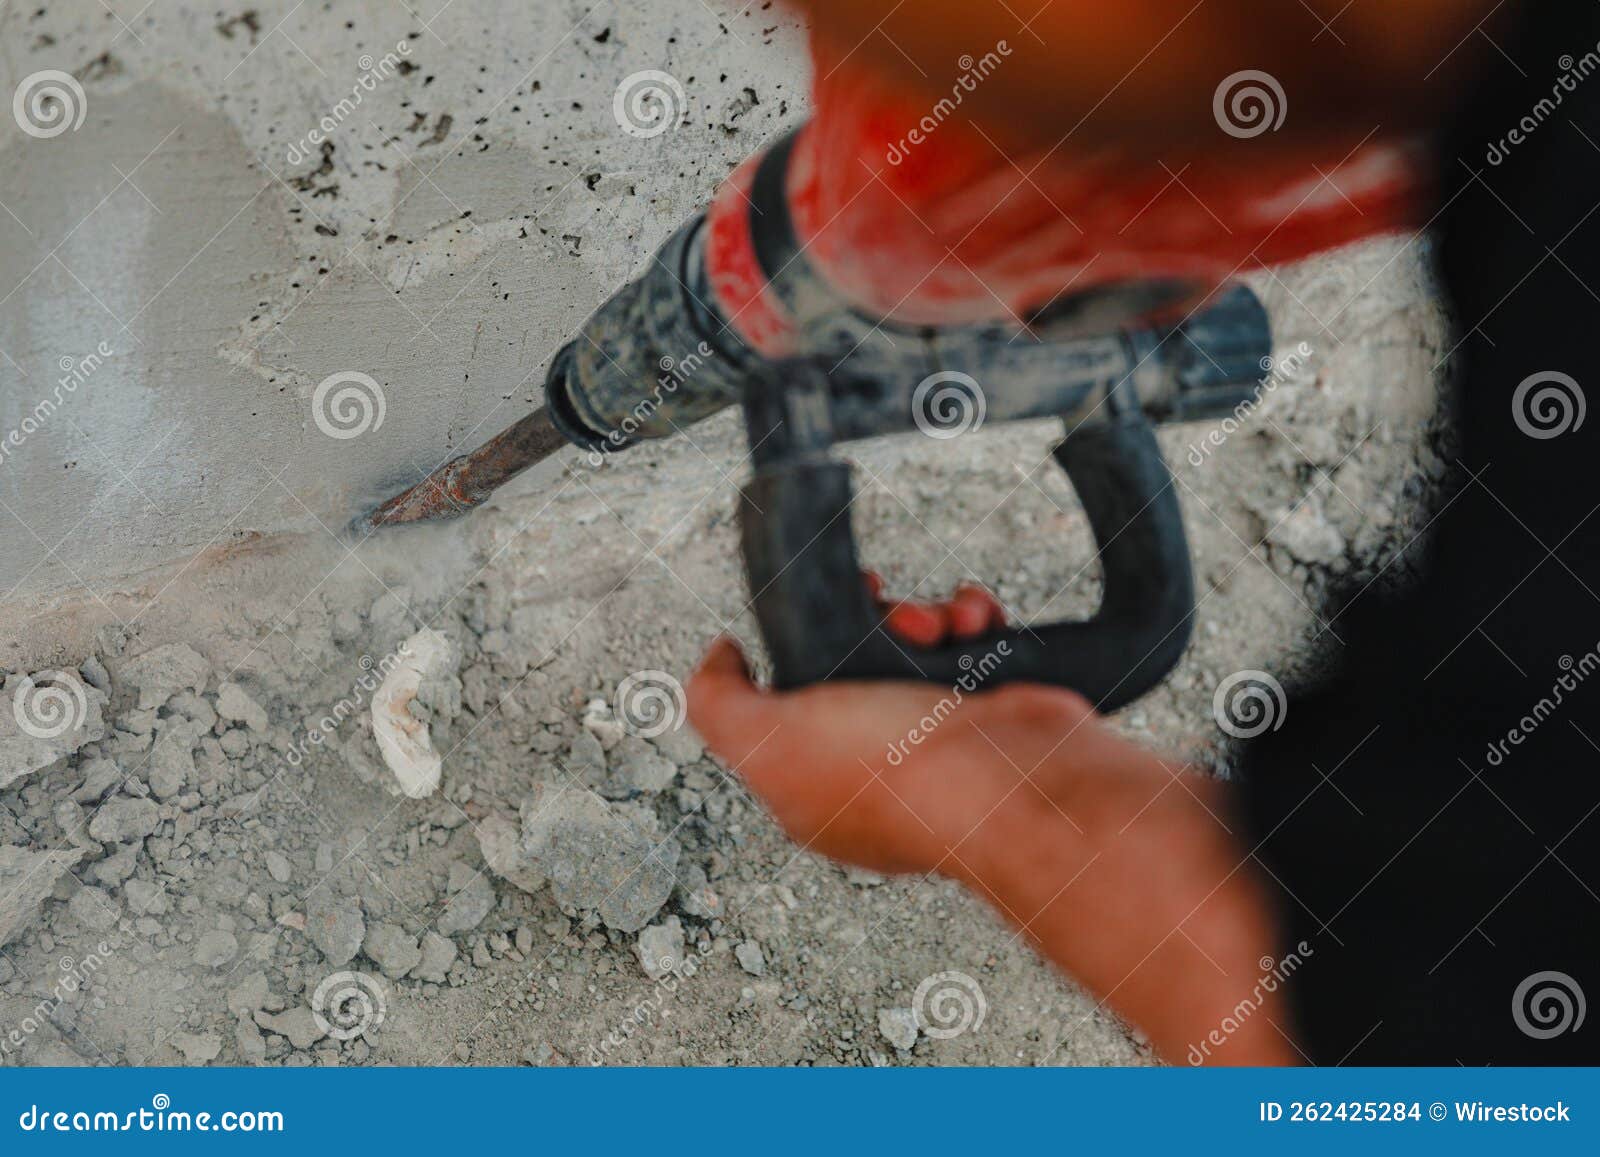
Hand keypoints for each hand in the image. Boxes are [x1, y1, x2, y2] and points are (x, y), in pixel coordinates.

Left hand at [687, 575, 1296, 1064]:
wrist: (1014, 780)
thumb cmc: (896, 772)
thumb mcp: (766, 739)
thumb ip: (718, 703)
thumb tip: (716, 660)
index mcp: (813, 787)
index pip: (784, 702)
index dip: (793, 650)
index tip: (813, 615)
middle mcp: (874, 768)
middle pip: (849, 661)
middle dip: (868, 621)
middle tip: (889, 617)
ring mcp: (935, 743)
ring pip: (909, 645)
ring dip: (924, 615)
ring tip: (941, 624)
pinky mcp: (987, 715)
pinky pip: (969, 645)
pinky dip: (972, 621)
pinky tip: (975, 624)